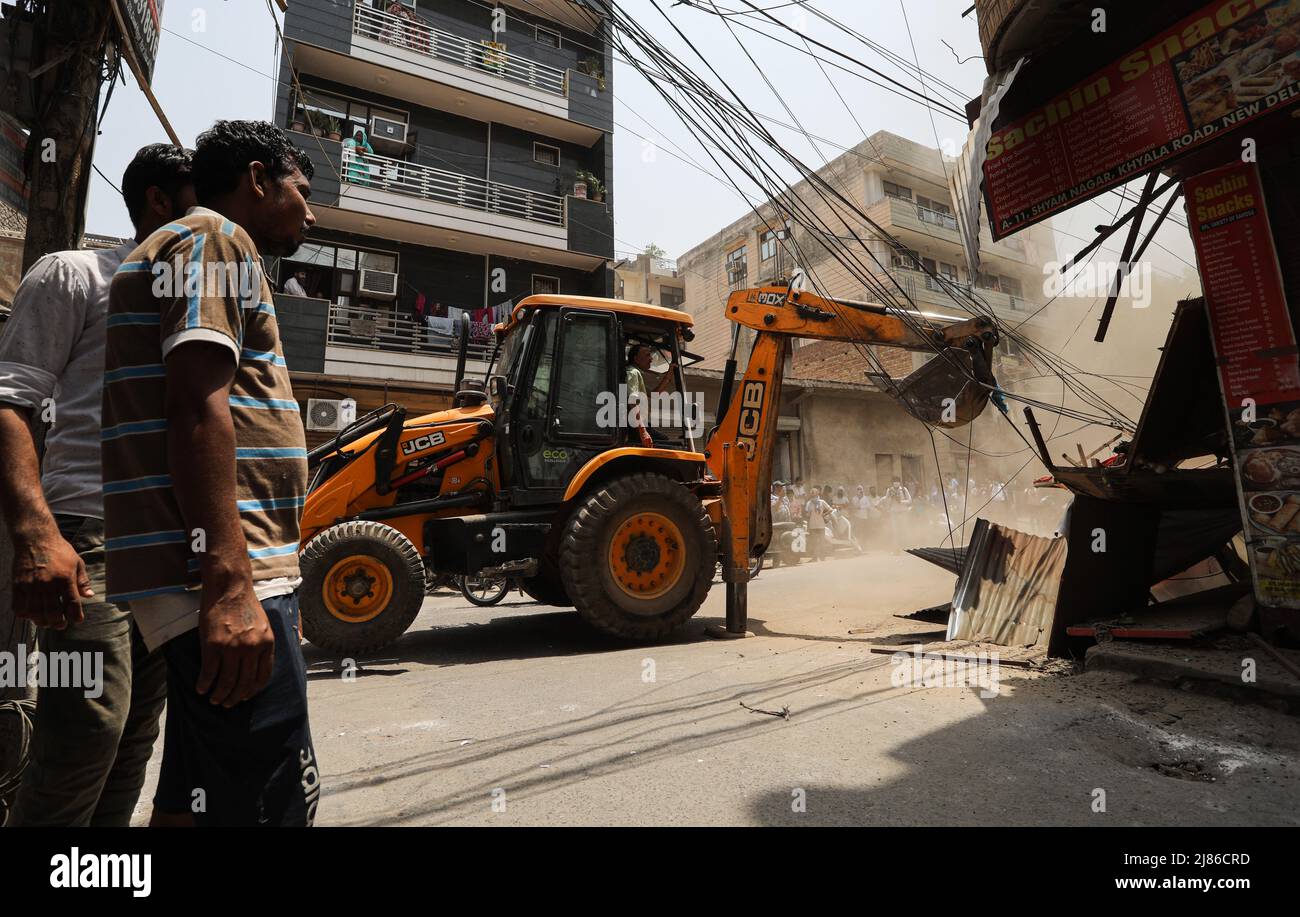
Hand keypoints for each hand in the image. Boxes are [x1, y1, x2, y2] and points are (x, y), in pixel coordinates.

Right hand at [12, 530, 92, 628]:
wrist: (36, 538)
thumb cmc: (59, 550)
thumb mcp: (77, 562)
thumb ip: (82, 581)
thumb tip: (89, 596)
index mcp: (65, 578)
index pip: (72, 603)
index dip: (75, 615)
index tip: (77, 620)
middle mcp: (48, 583)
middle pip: (52, 612)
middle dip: (58, 623)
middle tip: (61, 625)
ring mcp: (31, 585)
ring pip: (35, 612)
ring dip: (42, 621)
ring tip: (47, 622)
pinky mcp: (18, 585)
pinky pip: (19, 606)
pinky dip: (25, 614)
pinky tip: (31, 614)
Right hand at [196, 583, 274, 706]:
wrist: (229, 588)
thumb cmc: (245, 605)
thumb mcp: (263, 625)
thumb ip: (262, 644)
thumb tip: (258, 665)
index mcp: (267, 644)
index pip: (262, 677)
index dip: (252, 691)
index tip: (245, 696)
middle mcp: (252, 648)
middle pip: (244, 683)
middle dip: (235, 698)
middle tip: (227, 704)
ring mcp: (232, 648)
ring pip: (226, 682)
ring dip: (219, 695)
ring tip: (214, 700)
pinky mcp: (213, 645)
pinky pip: (209, 672)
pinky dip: (204, 684)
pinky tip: (201, 689)